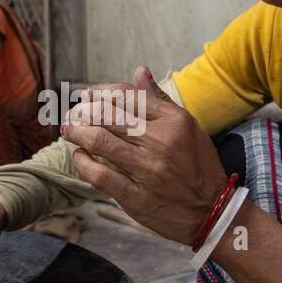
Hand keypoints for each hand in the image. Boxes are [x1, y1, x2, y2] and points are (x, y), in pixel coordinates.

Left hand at [62, 65, 229, 244]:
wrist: (212, 211)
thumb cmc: (198, 166)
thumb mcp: (187, 127)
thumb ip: (160, 100)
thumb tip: (140, 71)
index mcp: (173, 121)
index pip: (126, 95)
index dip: (100, 92)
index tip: (88, 96)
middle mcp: (160, 142)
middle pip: (107, 114)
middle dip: (82, 110)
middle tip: (74, 113)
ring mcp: (147, 170)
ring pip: (98, 141)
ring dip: (76, 131)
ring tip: (69, 130)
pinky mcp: (136, 197)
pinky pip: (99, 175)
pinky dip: (82, 162)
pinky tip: (79, 156)